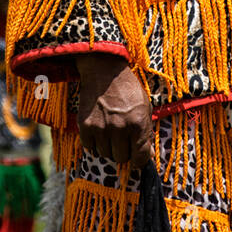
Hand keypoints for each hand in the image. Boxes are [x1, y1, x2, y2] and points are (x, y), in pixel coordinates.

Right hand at [75, 52, 152, 166]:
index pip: (140, 158)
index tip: (136, 157)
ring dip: (108, 146)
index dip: (139, 160)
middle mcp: (120, 128)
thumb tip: (145, 156)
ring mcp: (101, 128)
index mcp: (138, 124)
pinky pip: (90, 147)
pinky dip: (94, 142)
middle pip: (121, 158)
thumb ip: (145, 133)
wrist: (104, 71)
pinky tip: (99, 128)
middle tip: (122, 137)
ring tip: (110, 129)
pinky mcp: (86, 126)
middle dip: (123, 150)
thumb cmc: (128, 89)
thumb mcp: (145, 107)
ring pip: (105, 154)